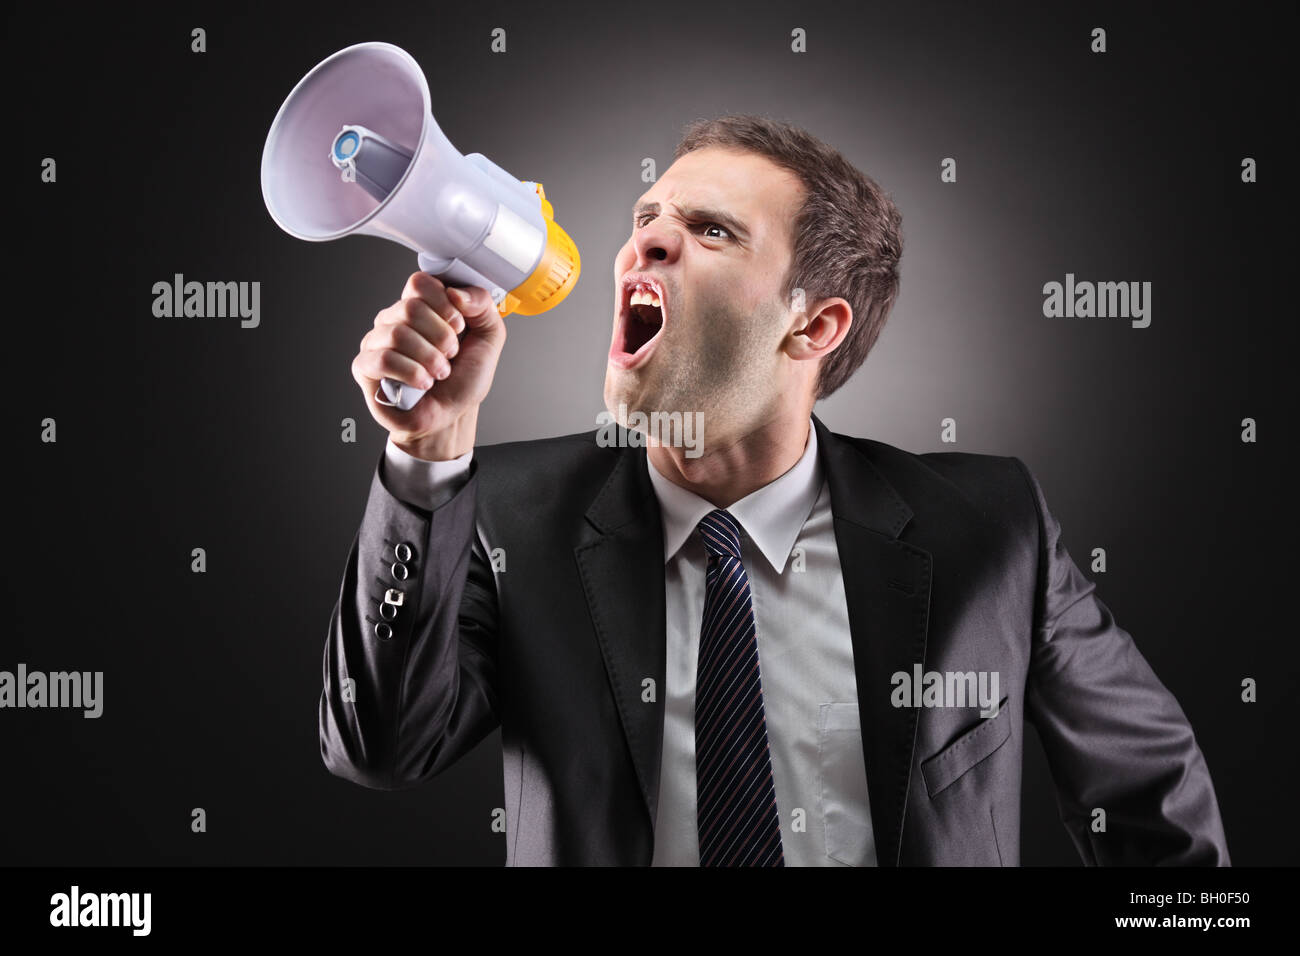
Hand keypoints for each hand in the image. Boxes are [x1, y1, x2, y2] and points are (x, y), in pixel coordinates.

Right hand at [352, 272, 505, 459]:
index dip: (444, 304)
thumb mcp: (489, 337)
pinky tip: (423, 383)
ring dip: (429, 358)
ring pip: (398, 333)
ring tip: (439, 373)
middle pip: (410, 307)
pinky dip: (411, 372)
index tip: (459, 326)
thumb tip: (457, 293)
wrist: (451, 415)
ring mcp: (376, 342)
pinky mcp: (365, 367)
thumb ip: (482, 304)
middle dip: (441, 336)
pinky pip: (383, 358)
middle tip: (450, 355)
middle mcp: (394, 319)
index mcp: (420, 307)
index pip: (419, 283)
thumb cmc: (463, 379)